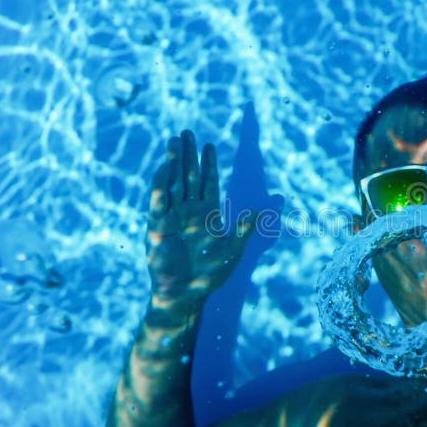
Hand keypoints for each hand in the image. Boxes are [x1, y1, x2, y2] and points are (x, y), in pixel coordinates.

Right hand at [146, 130, 255, 302]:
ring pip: (172, 184)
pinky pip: (159, 204)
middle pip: (188, 177)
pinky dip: (161, 187)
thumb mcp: (234, 248)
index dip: (208, 164)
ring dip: (172, 163)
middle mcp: (189, 211)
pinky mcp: (157, 228)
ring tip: (174, 142)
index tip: (209, 144)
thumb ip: (247, 227)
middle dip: (187, 155)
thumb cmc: (210, 274)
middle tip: (186, 133)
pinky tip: (164, 169)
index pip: (207, 182)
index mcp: (207, 214)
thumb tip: (268, 205)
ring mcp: (172, 218)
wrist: (187, 294)